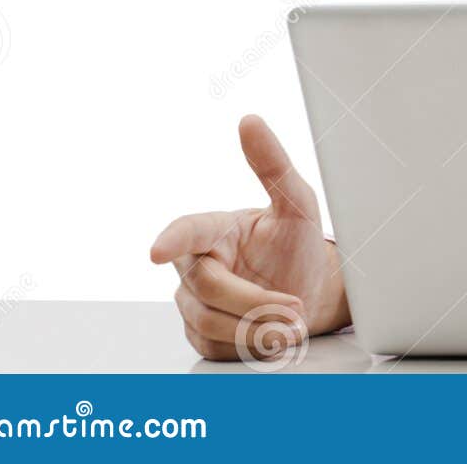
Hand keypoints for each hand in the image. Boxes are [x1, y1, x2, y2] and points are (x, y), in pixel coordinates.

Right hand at [150, 115, 349, 360]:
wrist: (309, 293)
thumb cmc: (297, 247)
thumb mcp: (297, 204)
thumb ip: (274, 165)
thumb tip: (250, 121)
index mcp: (214, 231)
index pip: (187, 232)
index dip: (172, 240)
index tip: (157, 251)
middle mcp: (197, 266)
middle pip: (209, 288)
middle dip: (254, 301)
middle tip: (293, 307)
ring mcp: (195, 302)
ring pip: (210, 322)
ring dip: (257, 327)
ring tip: (292, 322)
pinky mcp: (201, 335)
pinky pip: (217, 345)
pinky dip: (251, 344)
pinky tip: (275, 336)